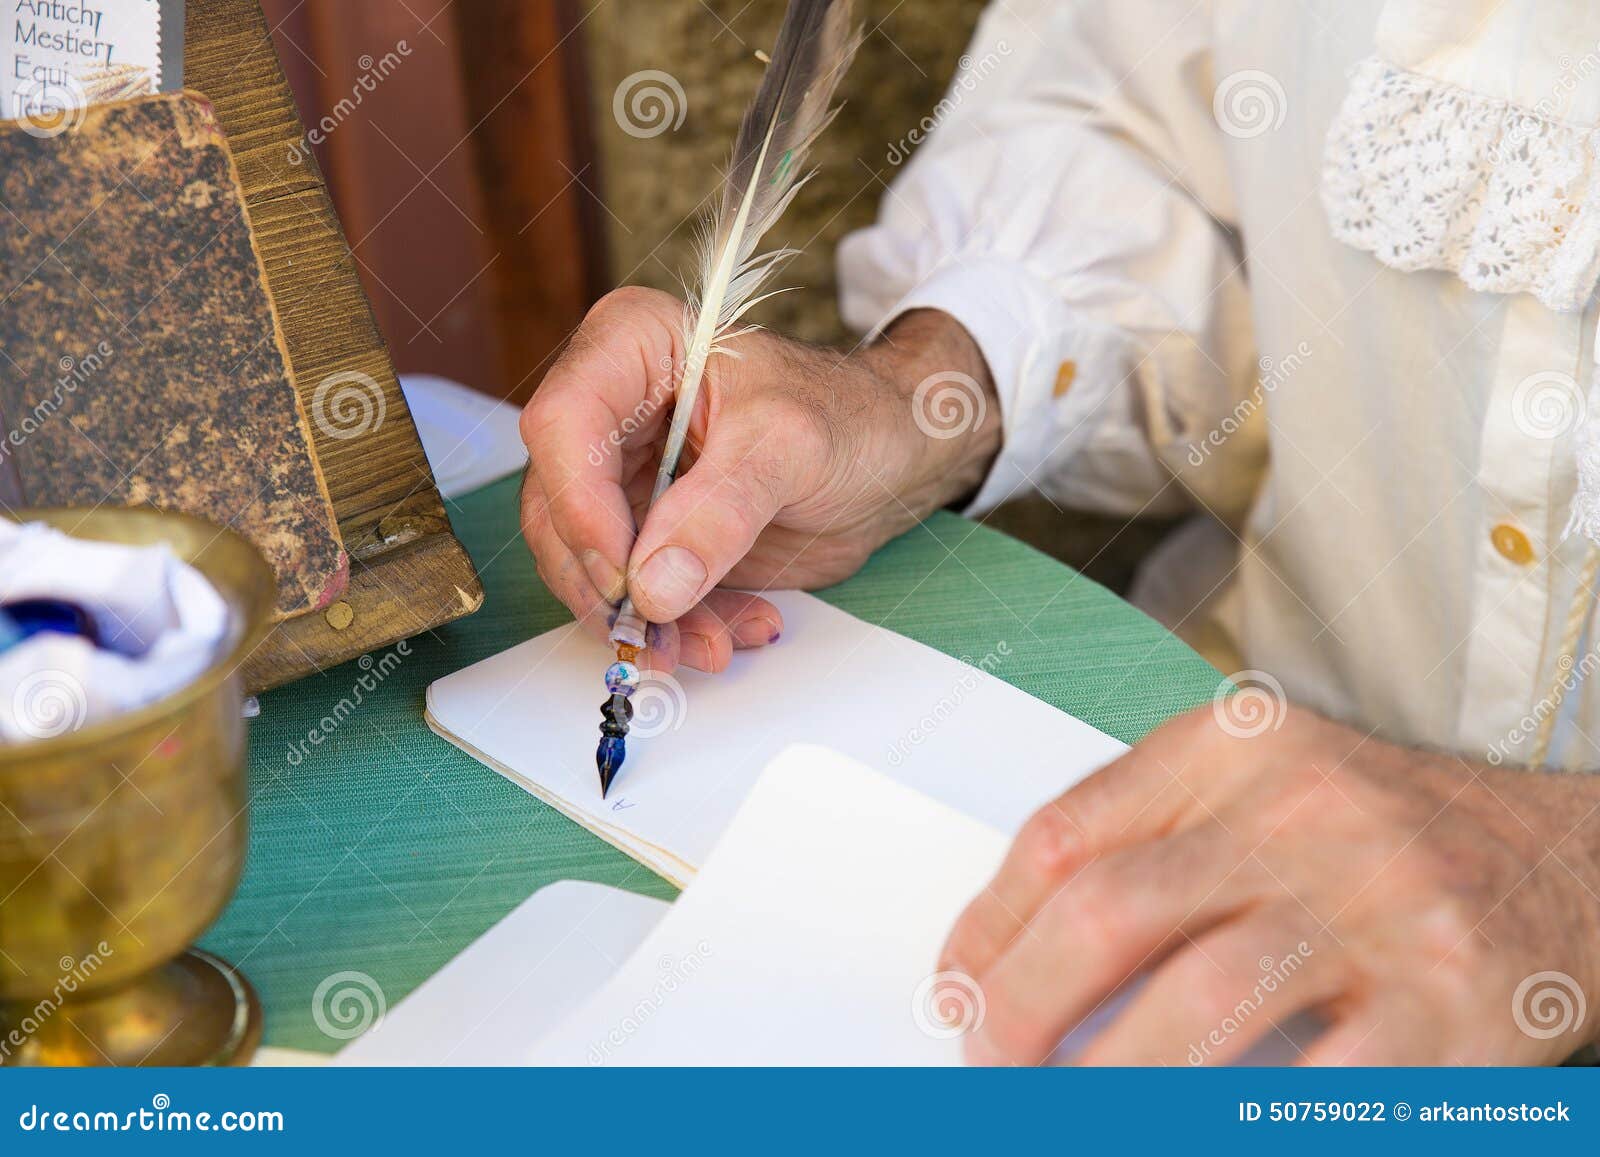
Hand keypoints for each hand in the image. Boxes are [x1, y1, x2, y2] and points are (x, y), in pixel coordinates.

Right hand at [518, 286, 999, 670]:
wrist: (891, 453)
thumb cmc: (849, 415)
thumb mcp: (791, 447)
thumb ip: (721, 511)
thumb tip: (654, 584)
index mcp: (632, 346)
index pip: (563, 425)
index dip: (581, 508)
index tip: (625, 576)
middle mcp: (612, 411)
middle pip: (557, 507)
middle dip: (607, 585)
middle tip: (658, 632)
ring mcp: (624, 478)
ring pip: (587, 565)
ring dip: (643, 620)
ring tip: (712, 644)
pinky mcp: (648, 535)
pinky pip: (635, 594)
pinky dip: (678, 627)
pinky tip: (736, 631)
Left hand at [940, 704, 1599, 1064]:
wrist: (1566, 855)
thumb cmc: (1382, 832)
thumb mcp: (1257, 787)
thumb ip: (1144, 842)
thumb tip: (1008, 960)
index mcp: (1235, 745)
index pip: (1064, 834)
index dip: (986, 931)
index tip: (958, 995)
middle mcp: (1305, 812)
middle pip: (1110, 911)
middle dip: (1022, 1008)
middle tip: (993, 1066)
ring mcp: (1382, 908)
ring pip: (1199, 1007)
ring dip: (1109, 1086)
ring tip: (1066, 1112)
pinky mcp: (1449, 1007)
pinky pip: (1311, 1089)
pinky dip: (1229, 1119)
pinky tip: (1191, 1123)